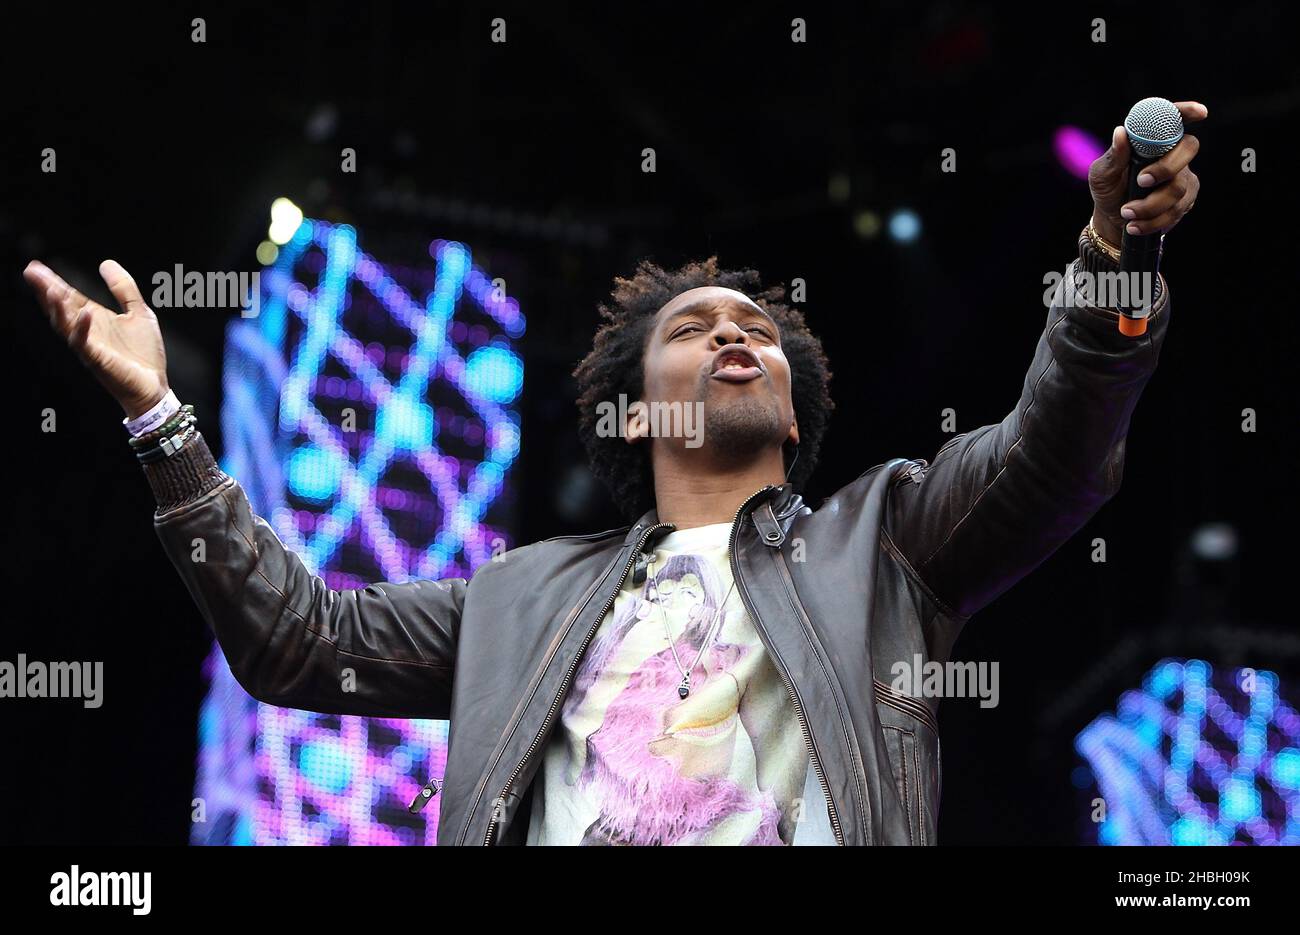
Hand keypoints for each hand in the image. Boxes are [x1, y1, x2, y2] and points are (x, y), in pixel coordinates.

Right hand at [24, 259, 168, 419]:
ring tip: (51, 289)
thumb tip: (105, 263)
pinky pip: (85, 344)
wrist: (153, 385)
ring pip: (66, 325)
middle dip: (46, 290)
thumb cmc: (144, 353)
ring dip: (58, 308)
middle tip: (31, 272)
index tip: (36, 266)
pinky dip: (83, 328)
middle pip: (61, 308)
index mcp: (95, 319)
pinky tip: (84, 313)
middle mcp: (87, 331)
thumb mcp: (139, 312)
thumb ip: (124, 288)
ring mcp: (90, 346)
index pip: (69, 297)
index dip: (52, 282)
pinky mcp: (98, 360)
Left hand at [1088, 100, 1205, 246]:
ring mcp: (1182, 176)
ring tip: (1126, 213)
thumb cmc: (1108, 190)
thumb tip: (1121, 132)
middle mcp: (1171, 154)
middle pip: (1188, 148)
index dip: (1187, 112)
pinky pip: (1176, 209)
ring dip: (1149, 204)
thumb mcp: (1101, 175)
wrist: (1113, 221)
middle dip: (1165, 167)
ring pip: (1178, 186)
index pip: (1173, 119)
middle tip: (1141, 181)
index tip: (1199, 112)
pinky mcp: (1185, 199)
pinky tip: (1135, 225)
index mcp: (1151, 141)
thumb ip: (1113, 157)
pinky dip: (1153, 220)